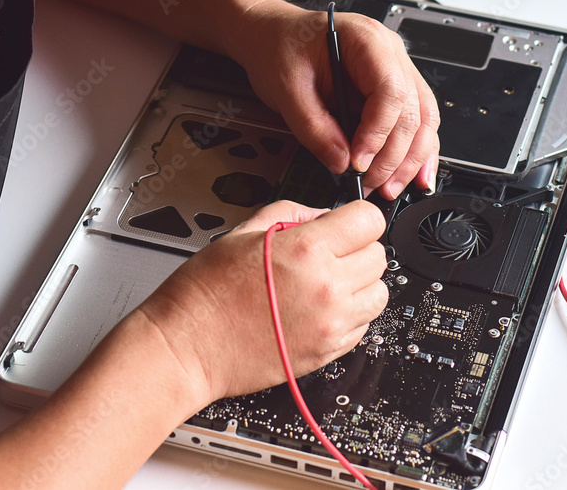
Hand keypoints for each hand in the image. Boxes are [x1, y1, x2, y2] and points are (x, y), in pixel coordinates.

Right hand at [135, 199, 387, 403]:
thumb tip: (323, 214)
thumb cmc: (205, 293)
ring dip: (359, 285)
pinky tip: (316, 309)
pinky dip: (349, 315)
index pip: (370, 220)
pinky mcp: (329, 351)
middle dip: (357, 249)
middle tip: (328, 253)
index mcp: (307, 249)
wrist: (187, 346)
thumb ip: (292, 214)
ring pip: (379, 293)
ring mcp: (332, 323)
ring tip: (325, 283)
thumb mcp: (243, 232)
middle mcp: (328, 286)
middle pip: (379, 256)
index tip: (345, 223)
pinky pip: (363, 326)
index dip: (357, 218)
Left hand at [231, 0, 440, 199]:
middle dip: (395, 155)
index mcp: (366, 39)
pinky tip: (415, 176)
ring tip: (391, 187)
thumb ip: (314, 127)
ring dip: (411, 159)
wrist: (271, 36)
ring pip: (423, 120)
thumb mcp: (287, 89)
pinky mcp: (391, 91)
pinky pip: (416, 122)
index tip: (358, 161)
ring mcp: (396, 70)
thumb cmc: (280, 48)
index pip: (390, 91)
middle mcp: (390, 53)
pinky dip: (416, 151)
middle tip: (371, 182)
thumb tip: (341, 162)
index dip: (378, 132)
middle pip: (412, 110)